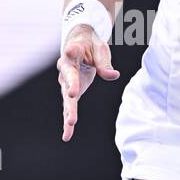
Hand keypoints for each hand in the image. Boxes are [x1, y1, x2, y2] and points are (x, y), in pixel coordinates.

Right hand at [56, 25, 118, 141]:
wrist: (79, 44)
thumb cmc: (91, 45)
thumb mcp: (101, 49)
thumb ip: (104, 63)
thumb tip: (114, 75)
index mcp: (72, 51)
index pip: (71, 54)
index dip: (71, 54)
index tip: (69, 51)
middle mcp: (65, 67)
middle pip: (67, 79)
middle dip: (70, 88)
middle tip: (72, 95)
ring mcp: (66, 82)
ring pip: (66, 97)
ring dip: (69, 110)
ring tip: (70, 124)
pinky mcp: (70, 92)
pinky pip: (69, 107)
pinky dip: (68, 121)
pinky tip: (67, 135)